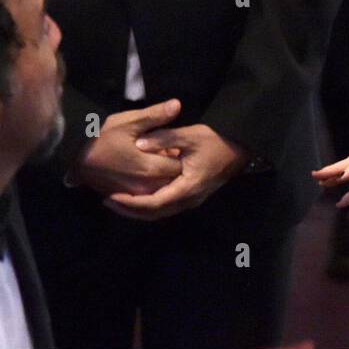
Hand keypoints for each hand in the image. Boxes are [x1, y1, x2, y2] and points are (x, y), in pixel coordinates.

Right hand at [71, 98, 184, 197]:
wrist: (79, 164)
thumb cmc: (103, 141)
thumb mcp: (127, 122)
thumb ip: (154, 115)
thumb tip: (177, 104)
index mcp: (151, 167)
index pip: (181, 163)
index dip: (180, 152)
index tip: (174, 144)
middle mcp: (149, 186)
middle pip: (175, 177)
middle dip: (175, 164)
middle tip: (167, 150)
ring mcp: (140, 195)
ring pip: (165, 186)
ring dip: (166, 175)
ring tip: (158, 159)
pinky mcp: (133, 200)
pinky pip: (153, 194)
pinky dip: (156, 183)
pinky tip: (148, 170)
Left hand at [105, 123, 249, 220]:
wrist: (241, 148)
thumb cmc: (217, 140)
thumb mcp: (191, 135)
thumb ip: (165, 139)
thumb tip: (139, 143)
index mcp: (187, 188)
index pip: (154, 203)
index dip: (131, 202)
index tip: (112, 197)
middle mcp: (188, 199)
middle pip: (154, 214)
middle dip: (130, 210)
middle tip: (108, 202)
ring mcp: (191, 199)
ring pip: (160, 212)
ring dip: (139, 209)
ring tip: (118, 201)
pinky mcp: (192, 194)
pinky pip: (166, 205)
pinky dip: (150, 204)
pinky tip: (138, 194)